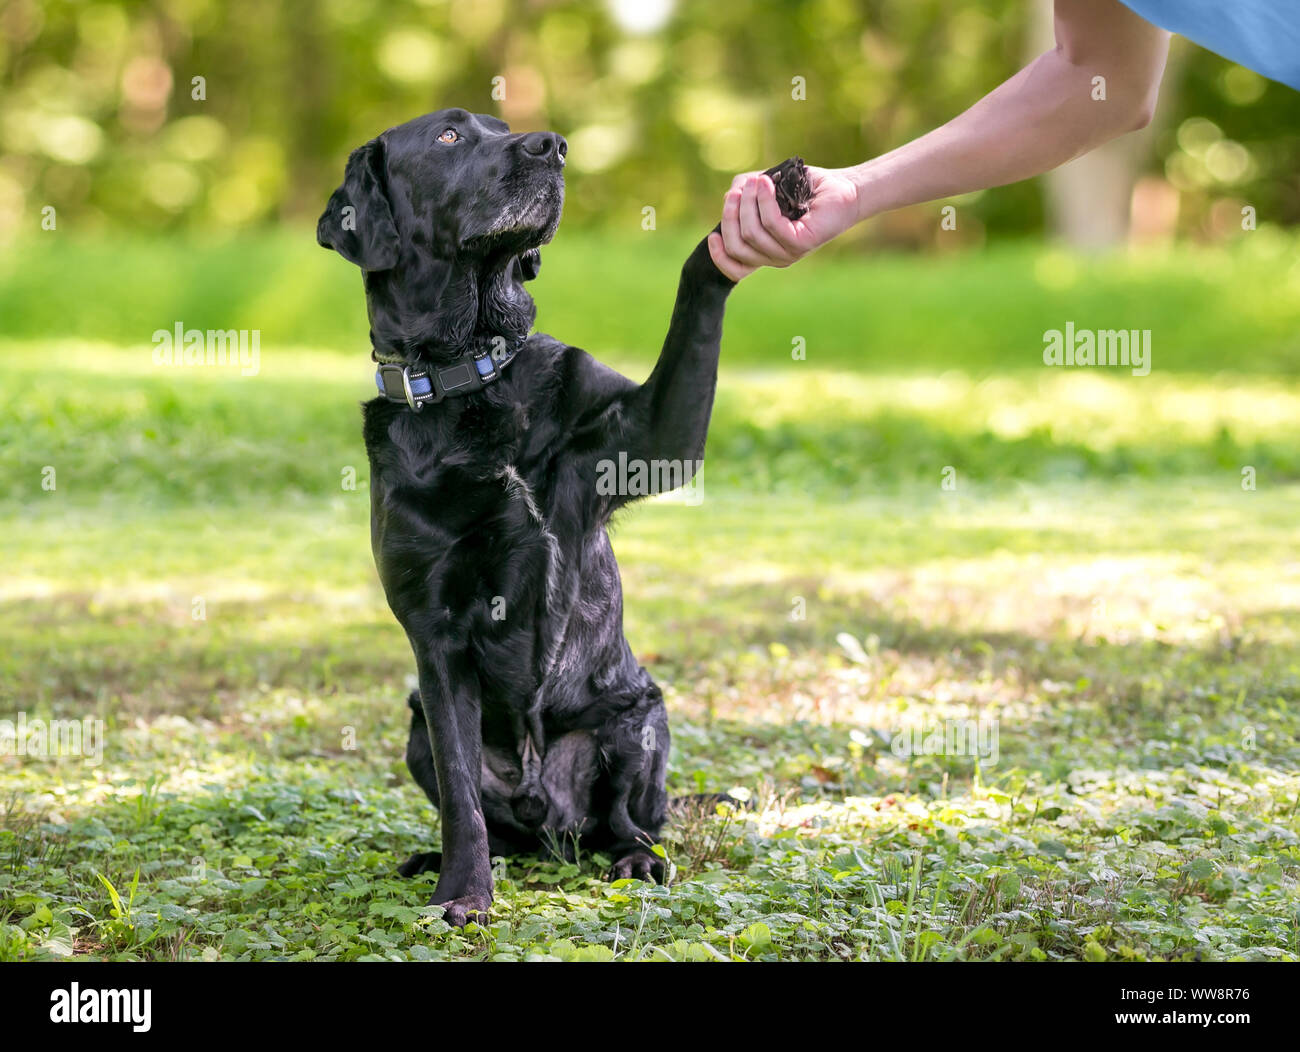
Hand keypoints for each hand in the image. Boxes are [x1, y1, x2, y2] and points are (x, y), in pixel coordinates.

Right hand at [708, 164, 860, 281]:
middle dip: (730, 216)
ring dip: (748, 203)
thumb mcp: (766, 190)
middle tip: (737, 190)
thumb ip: (744, 192)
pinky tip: (766, 184)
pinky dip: (764, 202)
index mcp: (765, 250)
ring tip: (757, 181)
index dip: (718, 257)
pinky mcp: (801, 243)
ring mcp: (788, 253)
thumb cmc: (805, 189)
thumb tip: (732, 194)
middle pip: (737, 246)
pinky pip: (772, 224)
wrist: (843, 188)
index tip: (712, 236)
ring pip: (752, 233)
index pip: (735, 269)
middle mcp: (775, 257)